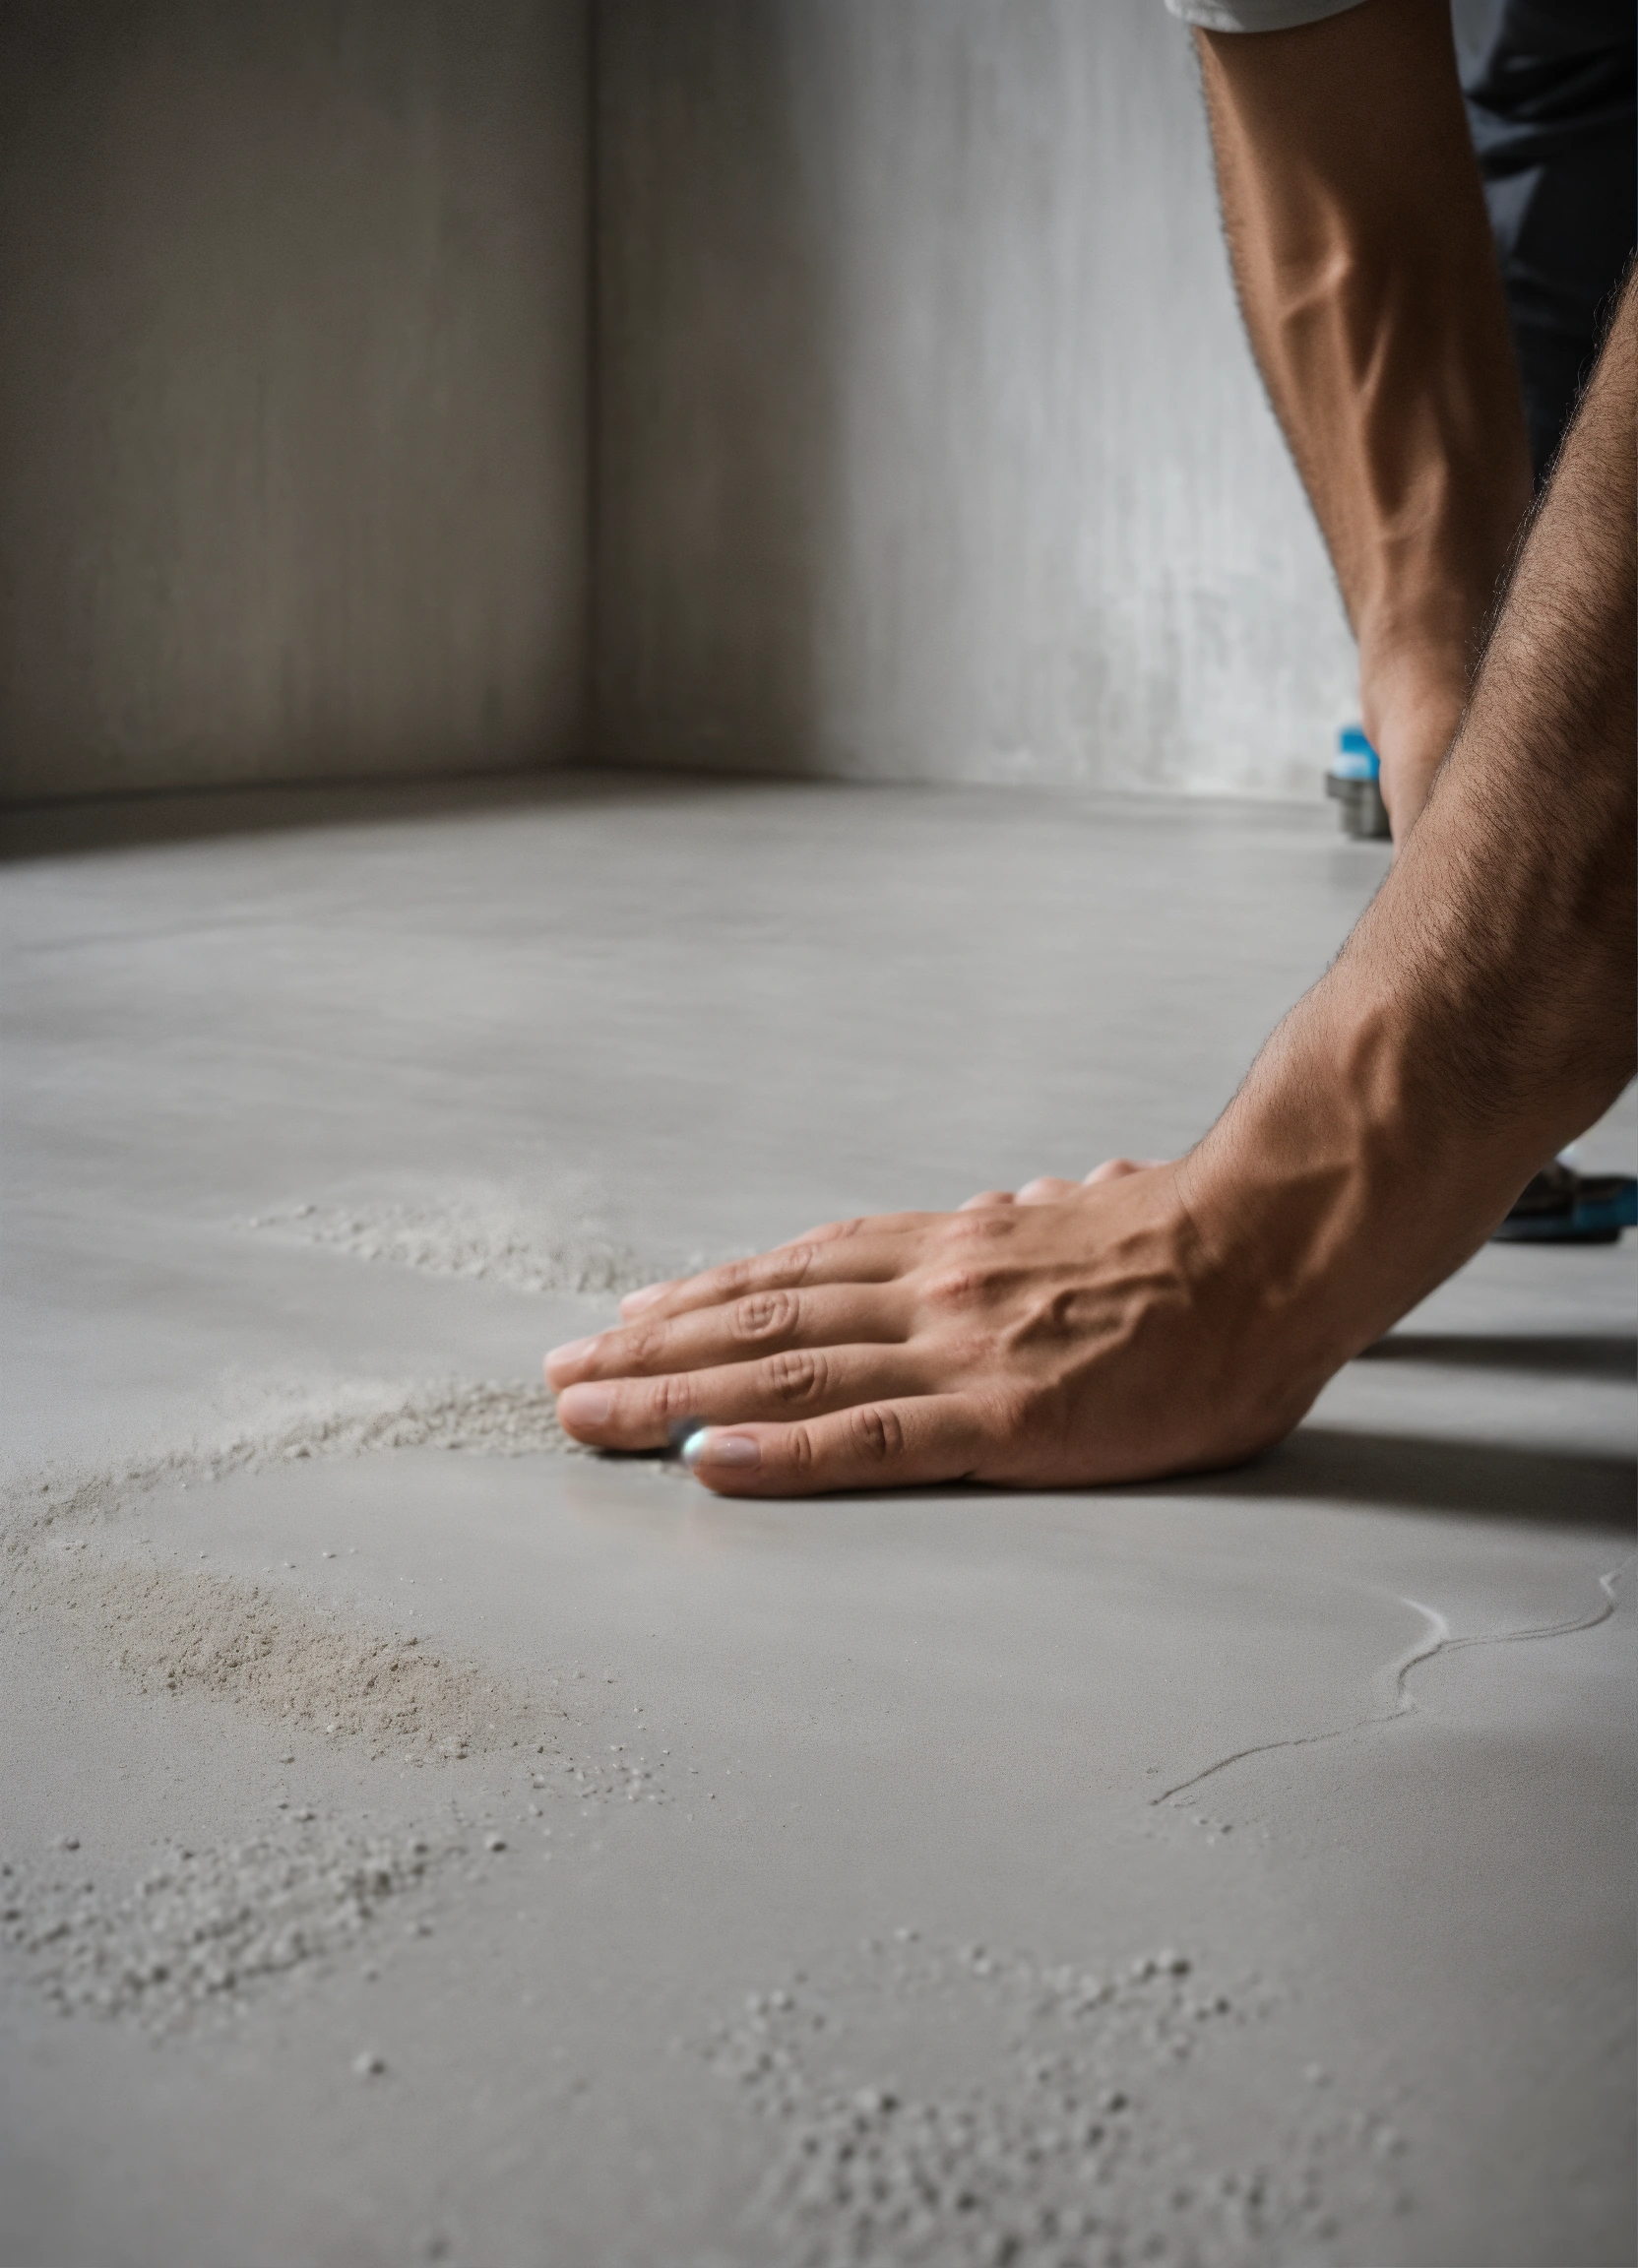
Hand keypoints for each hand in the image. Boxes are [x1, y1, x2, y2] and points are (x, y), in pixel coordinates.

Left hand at [544, 1159, 1320, 1495]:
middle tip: (563, 1373)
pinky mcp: (1005, 1422)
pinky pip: (872, 1439)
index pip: (796, 1271)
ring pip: (786, 1369)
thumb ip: (1040, 1215)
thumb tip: (1041, 1193)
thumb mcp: (1093, 1208)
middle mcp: (931, 1287)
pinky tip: (705, 1459)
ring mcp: (960, 1351)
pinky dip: (778, 1448)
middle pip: (762, 1315)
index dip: (702, 1296)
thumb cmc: (1195, 1239)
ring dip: (671, 1391)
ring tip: (587, 1411)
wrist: (1275, 1245)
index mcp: (951, 1247)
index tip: (632, 1316)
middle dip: (649, 1348)